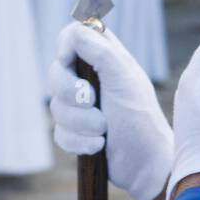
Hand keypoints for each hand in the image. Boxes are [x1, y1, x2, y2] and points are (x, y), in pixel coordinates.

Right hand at [49, 22, 173, 199]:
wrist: (145, 164)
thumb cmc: (140, 118)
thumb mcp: (123, 79)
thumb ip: (100, 51)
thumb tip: (72, 34)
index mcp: (104, 57)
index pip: (71, 36)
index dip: (65, 47)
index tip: (69, 61)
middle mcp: (89, 78)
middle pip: (55, 72)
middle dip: (71, 94)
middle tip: (93, 102)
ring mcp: (80, 106)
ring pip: (55, 107)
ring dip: (81, 123)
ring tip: (104, 130)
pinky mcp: (75, 131)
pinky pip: (59, 133)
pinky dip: (78, 141)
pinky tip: (98, 146)